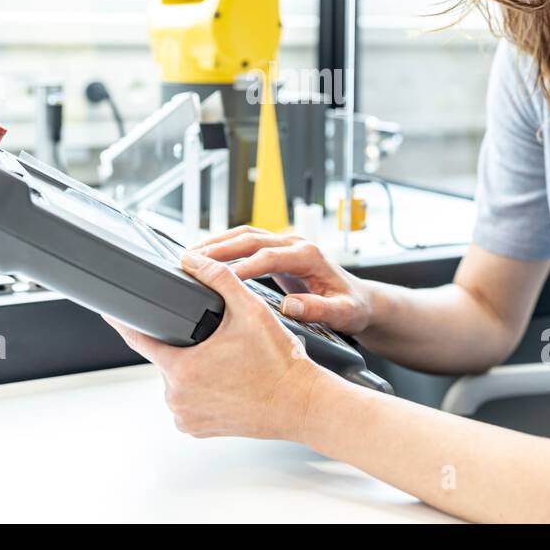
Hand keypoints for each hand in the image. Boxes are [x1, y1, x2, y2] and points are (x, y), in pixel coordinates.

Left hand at [102, 249, 330, 441]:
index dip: (123, 321)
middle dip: (184, 344)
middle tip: (219, 342)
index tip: (110, 310)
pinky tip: (225, 381)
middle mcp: (178, 398)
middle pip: (165, 357)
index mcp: (183, 369)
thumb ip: (218, 279)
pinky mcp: (197, 428)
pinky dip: (200, 388)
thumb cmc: (280, 364)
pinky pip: (187, 400)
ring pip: (177, 379)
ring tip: (228, 363)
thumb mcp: (250, 310)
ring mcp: (186, 417)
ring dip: (193, 367)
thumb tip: (193, 259)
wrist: (301, 404)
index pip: (139, 339)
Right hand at [192, 225, 375, 334]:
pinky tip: (206, 257)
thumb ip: (318, 309)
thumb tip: (290, 306)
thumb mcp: (343, 313)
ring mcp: (286, 244)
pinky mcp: (278, 250)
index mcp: (310, 256)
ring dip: (218, 243)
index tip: (221, 279)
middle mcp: (296, 244)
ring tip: (191, 255)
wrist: (359, 300)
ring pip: (246, 235)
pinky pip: (247, 242)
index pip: (270, 257)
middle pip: (251, 239)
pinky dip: (225, 246)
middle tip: (192, 259)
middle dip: (220, 248)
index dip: (244, 266)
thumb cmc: (351, 307)